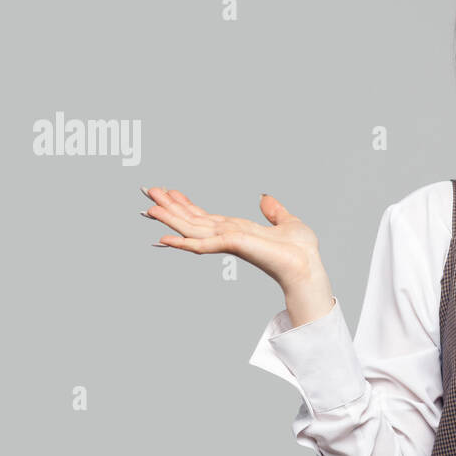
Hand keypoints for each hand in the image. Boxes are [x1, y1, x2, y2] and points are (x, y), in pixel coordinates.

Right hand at [141, 187, 323, 290]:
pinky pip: (200, 244)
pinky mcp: (231, 246)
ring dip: (169, 218)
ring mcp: (227, 242)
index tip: (168, 191)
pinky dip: (181, 241)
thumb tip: (265, 197)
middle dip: (169, 206)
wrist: (307, 264)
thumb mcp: (286, 221)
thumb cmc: (300, 250)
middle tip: (147, 191)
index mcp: (237, 230)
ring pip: (190, 228)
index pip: (205, 216)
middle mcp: (227, 236)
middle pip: (191, 220)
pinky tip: (163, 238)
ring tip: (148, 207)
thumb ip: (274, 210)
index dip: (185, 204)